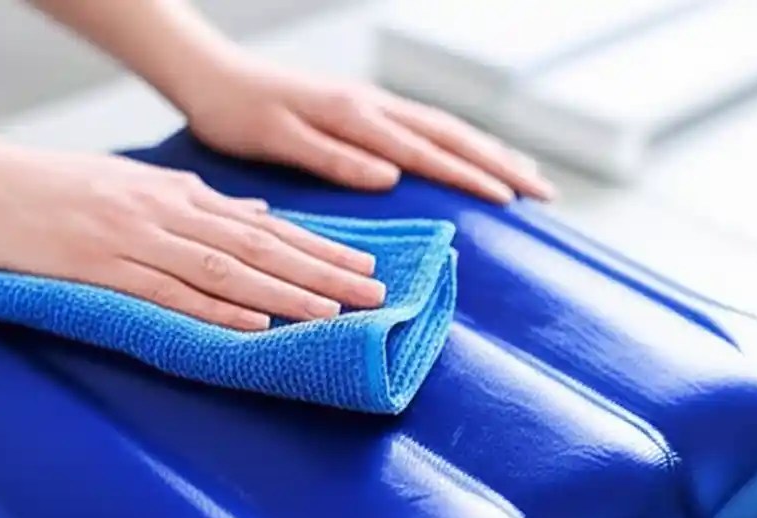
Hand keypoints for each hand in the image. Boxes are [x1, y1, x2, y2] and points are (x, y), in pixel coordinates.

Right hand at [0, 143, 385, 331]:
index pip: (264, 224)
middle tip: (375, 294)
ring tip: (334, 311)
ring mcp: (132, 237)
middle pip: (259, 245)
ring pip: (225, 267)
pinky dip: (213, 308)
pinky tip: (252, 323)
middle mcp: (165, 211)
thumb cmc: (50, 189)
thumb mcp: (132, 188)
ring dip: (284, 290)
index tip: (366, 268)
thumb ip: (196, 205)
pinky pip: (164, 290)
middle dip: (322, 271)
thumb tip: (257, 214)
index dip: (319, 248)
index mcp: (176, 194)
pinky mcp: (96, 266)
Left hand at [173, 58, 555, 203]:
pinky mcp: (361, 109)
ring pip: (444, 128)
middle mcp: (371, 107)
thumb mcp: (276, 138)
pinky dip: (458, 144)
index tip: (514, 202)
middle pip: (452, 135)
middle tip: (546, 193)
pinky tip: (470, 157)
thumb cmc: (235, 113)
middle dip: (501, 164)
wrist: (209, 76)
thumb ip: (333, 157)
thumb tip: (392, 175)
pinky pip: (424, 127)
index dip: (473, 177)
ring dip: (488, 152)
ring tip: (526, 177)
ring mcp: (370, 105)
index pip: (428, 151)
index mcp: (355, 117)